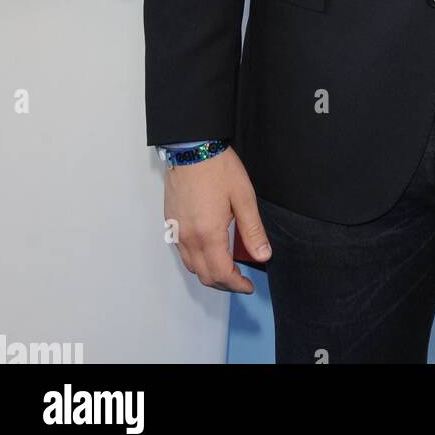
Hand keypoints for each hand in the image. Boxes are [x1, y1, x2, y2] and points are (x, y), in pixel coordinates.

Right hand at [163, 146, 271, 292]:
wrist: (191, 148)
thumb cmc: (218, 169)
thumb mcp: (243, 198)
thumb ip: (252, 230)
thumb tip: (263, 256)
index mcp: (208, 234)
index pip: (222, 274)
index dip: (237, 285)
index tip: (248, 286)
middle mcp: (189, 238)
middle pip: (205, 276)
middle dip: (225, 284)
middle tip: (241, 281)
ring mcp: (176, 232)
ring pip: (192, 268)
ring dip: (210, 275)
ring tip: (228, 269)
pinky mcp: (171, 224)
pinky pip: (183, 254)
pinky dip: (197, 262)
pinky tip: (210, 252)